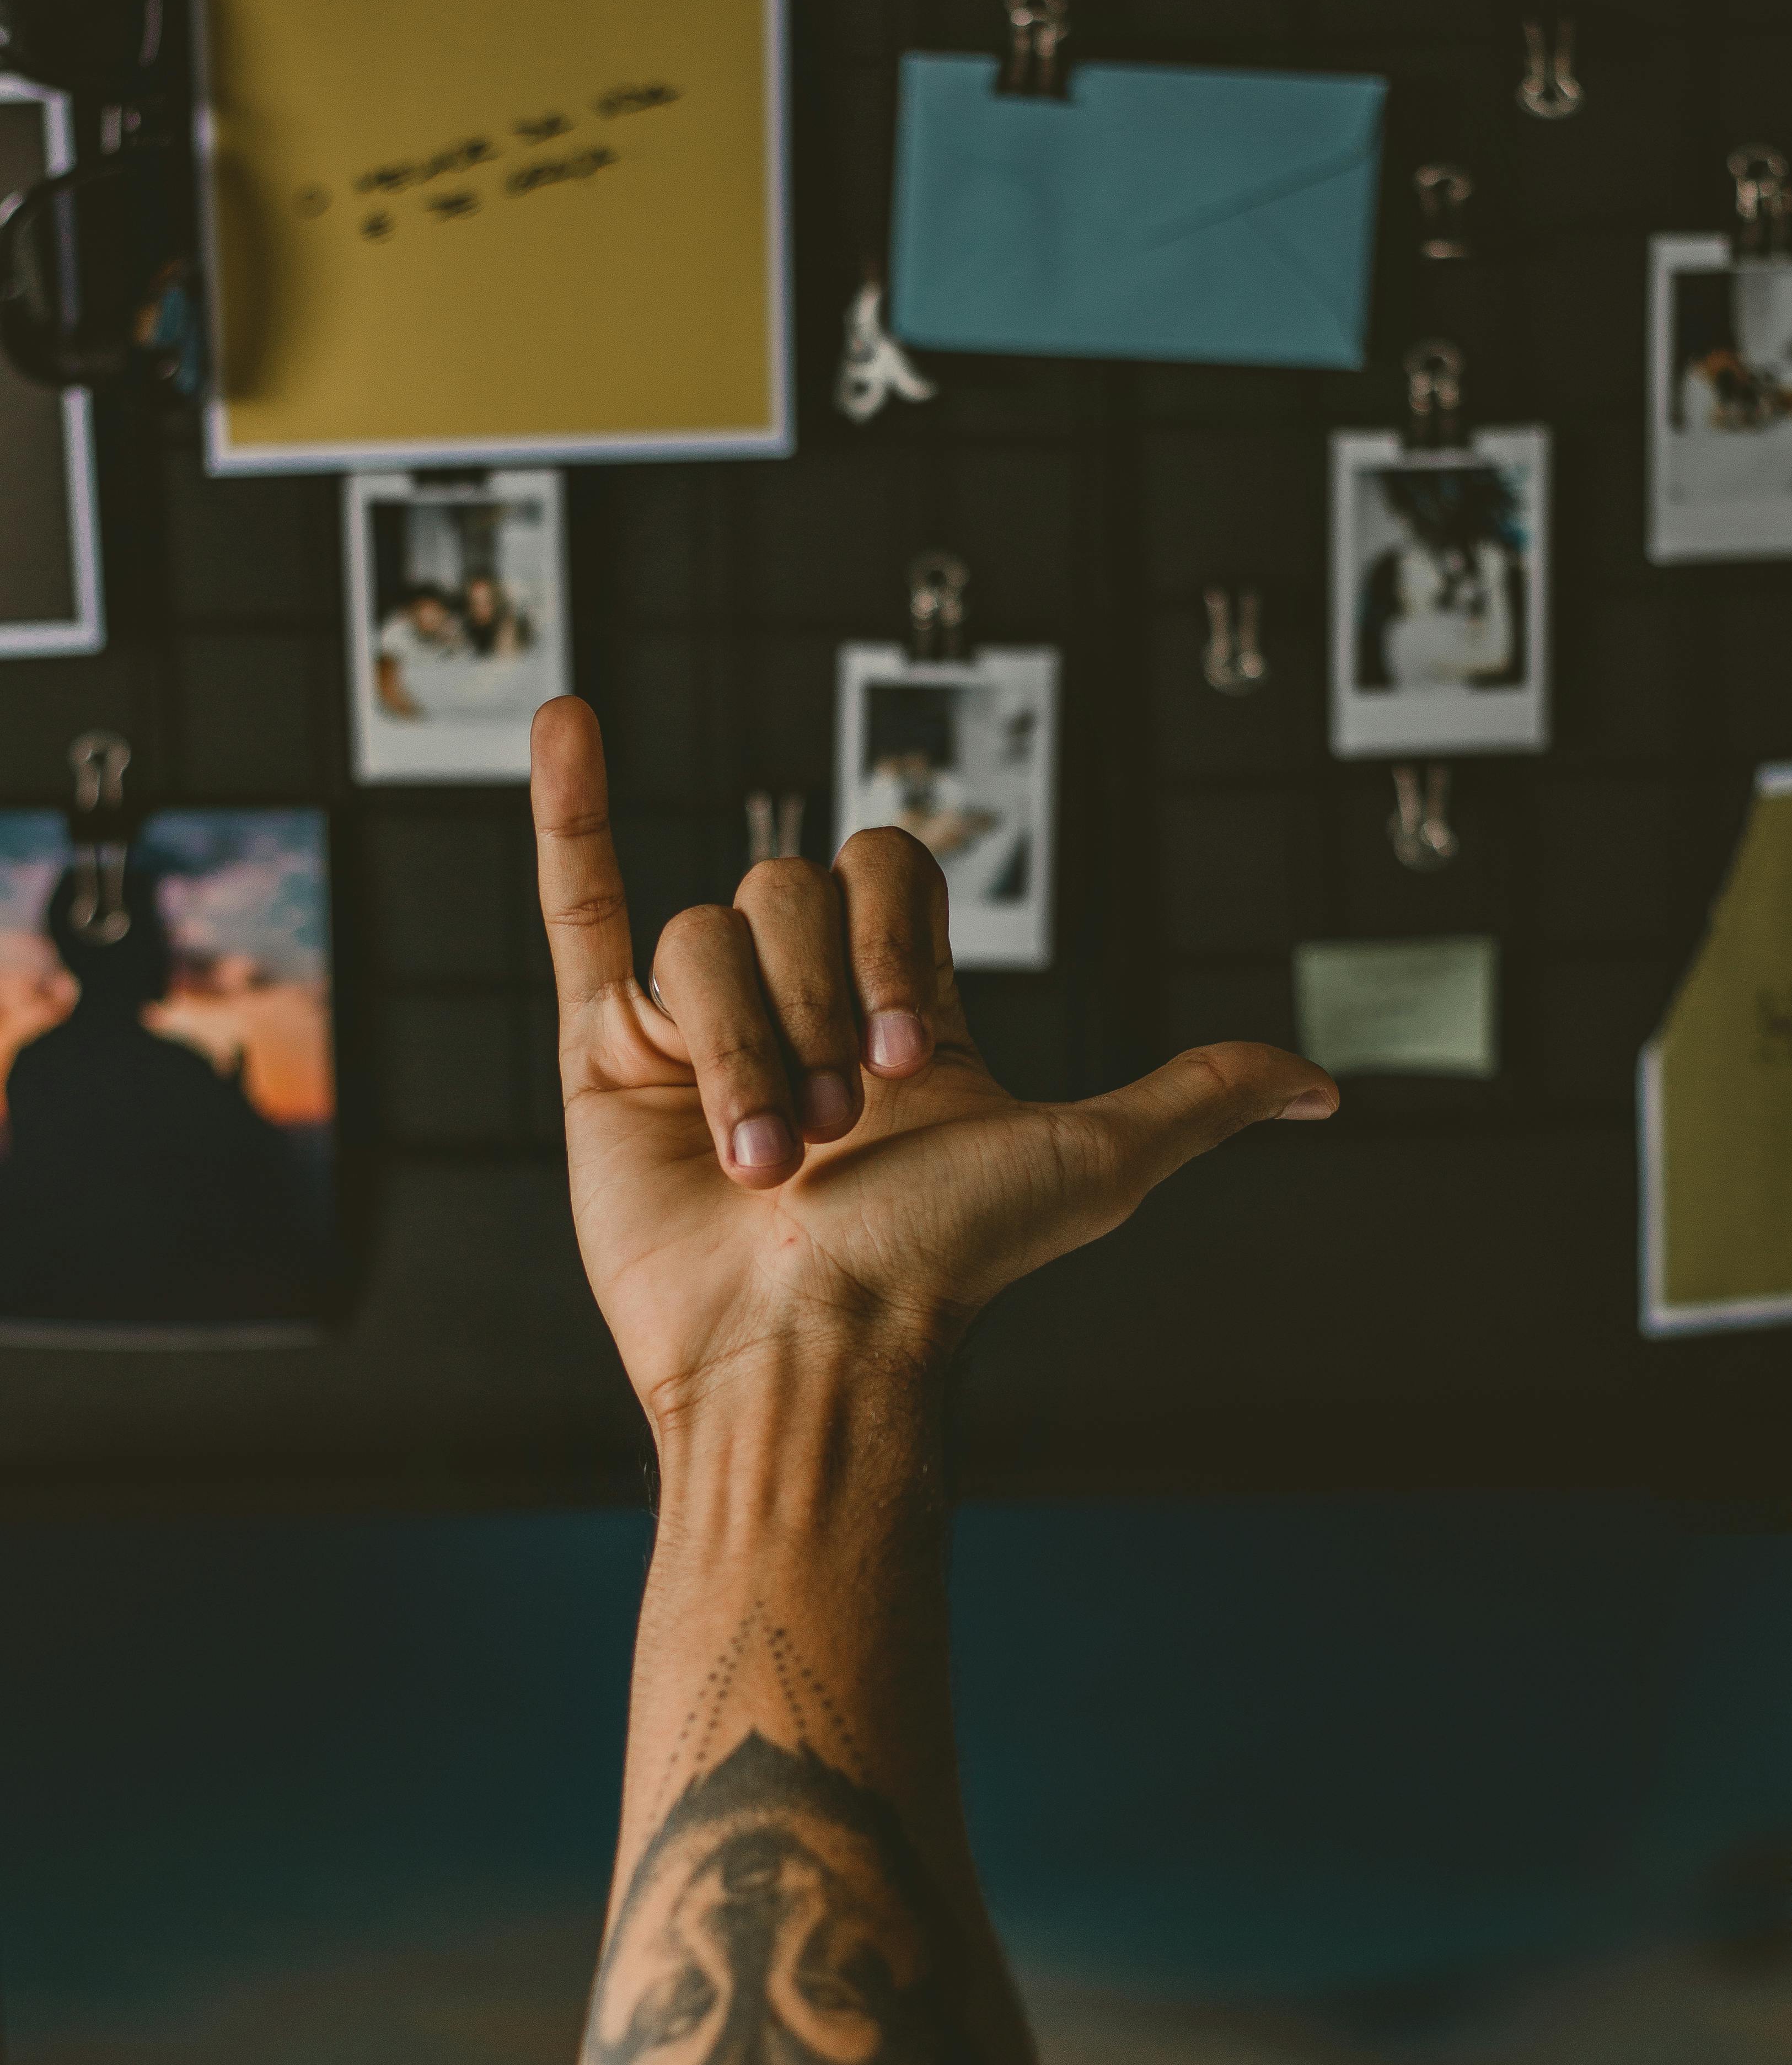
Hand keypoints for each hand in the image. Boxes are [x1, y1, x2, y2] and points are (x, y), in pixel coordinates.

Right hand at [531, 697, 1336, 1430]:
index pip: (885, 870)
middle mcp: (796, 1003)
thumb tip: (1325, 1084)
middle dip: (812, 1007)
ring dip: (738, 1047)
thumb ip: (1195, 1100)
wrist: (813, 1348)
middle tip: (837, 1132)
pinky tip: (562, 716)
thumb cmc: (944, 1266)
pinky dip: (567, 811)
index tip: (906, 1051)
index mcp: (894, 1010)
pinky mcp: (603, 1054)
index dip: (890, 933)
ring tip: (762, 1162)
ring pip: (701, 935)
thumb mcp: (1093, 1166)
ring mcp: (695, 1023)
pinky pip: (578, 907)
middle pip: (786, 891)